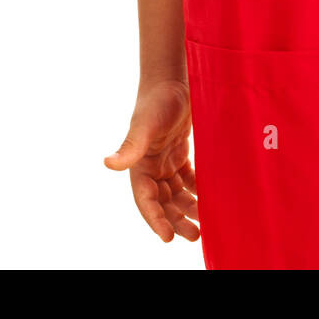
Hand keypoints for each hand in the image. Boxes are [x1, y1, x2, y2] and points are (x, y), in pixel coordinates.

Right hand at [104, 79, 199, 243]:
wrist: (174, 79)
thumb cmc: (156, 101)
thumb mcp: (145, 125)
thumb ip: (130, 146)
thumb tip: (107, 164)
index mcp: (139, 166)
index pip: (146, 200)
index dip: (155, 220)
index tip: (168, 239)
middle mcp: (152, 168)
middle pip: (163, 203)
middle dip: (176, 221)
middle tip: (195, 235)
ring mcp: (166, 163)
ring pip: (177, 195)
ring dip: (189, 210)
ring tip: (206, 224)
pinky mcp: (180, 155)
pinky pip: (188, 181)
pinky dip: (197, 192)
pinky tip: (210, 200)